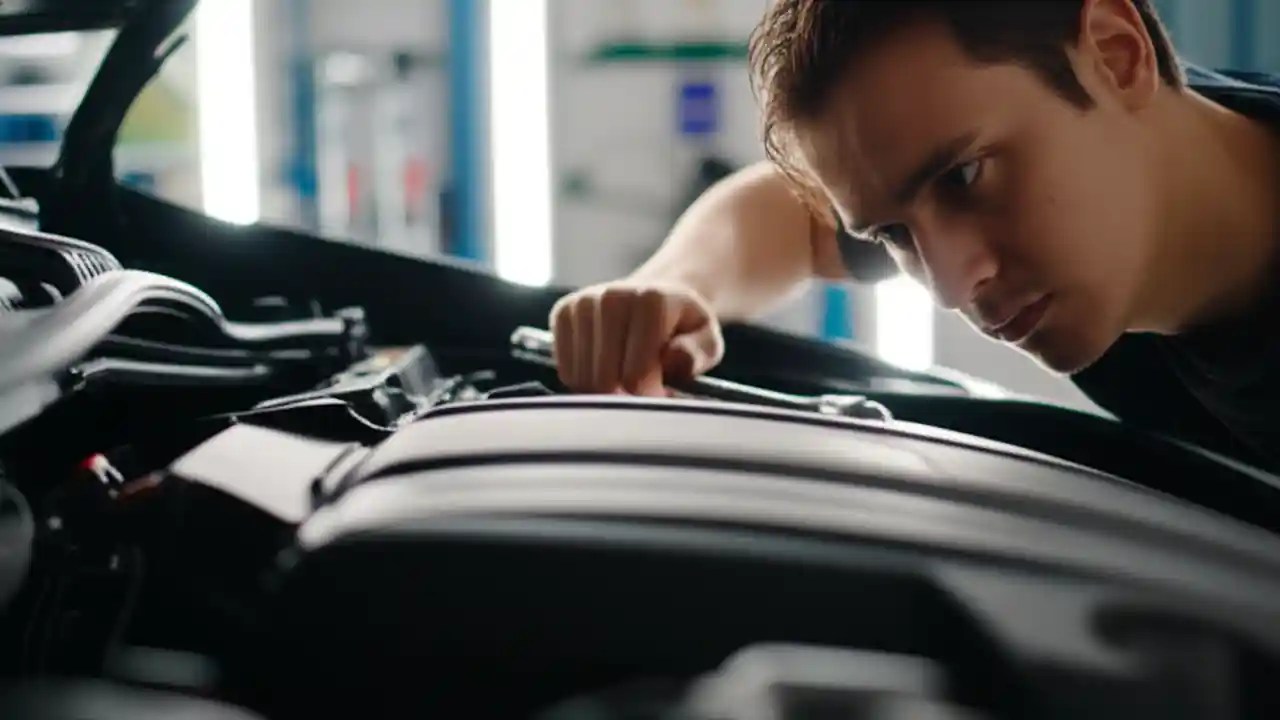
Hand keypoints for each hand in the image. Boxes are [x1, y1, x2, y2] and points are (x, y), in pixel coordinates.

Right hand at [549, 281, 724, 396]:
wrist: (653, 298)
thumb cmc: (681, 327)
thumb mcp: (708, 340)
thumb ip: (700, 352)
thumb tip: (673, 357)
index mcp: (651, 300)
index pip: (637, 374)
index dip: (650, 397)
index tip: (662, 395)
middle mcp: (611, 295)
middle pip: (604, 379)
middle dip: (625, 396)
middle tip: (643, 391)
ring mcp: (582, 302)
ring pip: (583, 378)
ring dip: (605, 391)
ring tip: (626, 377)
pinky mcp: (562, 312)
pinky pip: (567, 371)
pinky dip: (585, 381)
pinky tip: (606, 368)